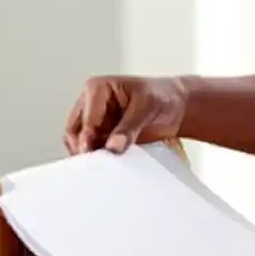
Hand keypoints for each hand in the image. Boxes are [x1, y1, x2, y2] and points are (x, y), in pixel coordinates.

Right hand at [64, 76, 188, 154]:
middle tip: (99, 165)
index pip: (87, 118)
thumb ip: (129, 128)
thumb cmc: (163, 97)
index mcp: (97, 88)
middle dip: (85, 149)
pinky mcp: (103, 136)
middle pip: (76, 132)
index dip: (89, 138)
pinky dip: (99, 159)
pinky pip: (94, 150)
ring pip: (81, 143)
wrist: (178, 107)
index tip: (96, 154)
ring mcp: (95, 122)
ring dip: (91, 155)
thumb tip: (112, 147)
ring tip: (106, 167)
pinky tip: (110, 166)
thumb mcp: (147, 108)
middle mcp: (90, 104)